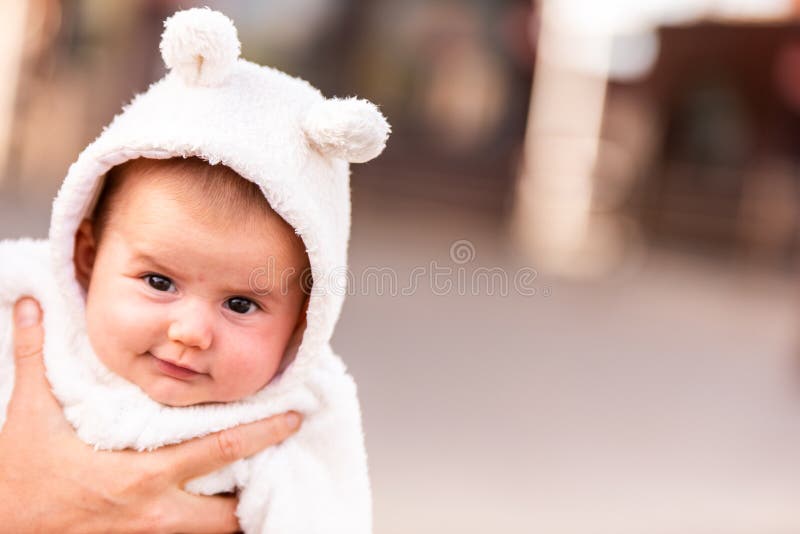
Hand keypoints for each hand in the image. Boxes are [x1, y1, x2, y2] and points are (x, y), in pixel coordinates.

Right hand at [0, 297, 301, 533]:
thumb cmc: (20, 477)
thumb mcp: (28, 413)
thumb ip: (36, 355)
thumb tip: (30, 302)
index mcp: (143, 472)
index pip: (222, 448)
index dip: (264, 433)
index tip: (294, 417)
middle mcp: (156, 512)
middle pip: (233, 512)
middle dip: (261, 490)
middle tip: (281, 462)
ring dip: (236, 514)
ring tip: (254, 488)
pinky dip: (207, 527)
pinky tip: (215, 509)